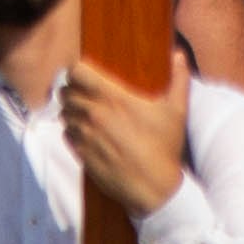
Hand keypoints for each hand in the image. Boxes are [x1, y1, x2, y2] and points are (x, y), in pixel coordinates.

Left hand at [64, 52, 189, 219]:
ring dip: (71, 110)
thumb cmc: (165, 148)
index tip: (86, 73)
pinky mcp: (82, 155)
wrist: (153, 189)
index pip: (76, 72)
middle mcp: (93, 115)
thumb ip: (178, 78)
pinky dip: (73, 131)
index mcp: (113, 99)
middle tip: (84, 92)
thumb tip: (179, 54)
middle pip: (65, 92)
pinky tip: (87, 133)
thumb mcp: (176, 111)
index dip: (78, 69)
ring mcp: (85, 136)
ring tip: (85, 112)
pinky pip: (67, 135)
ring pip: (64, 114)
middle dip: (72, 89)